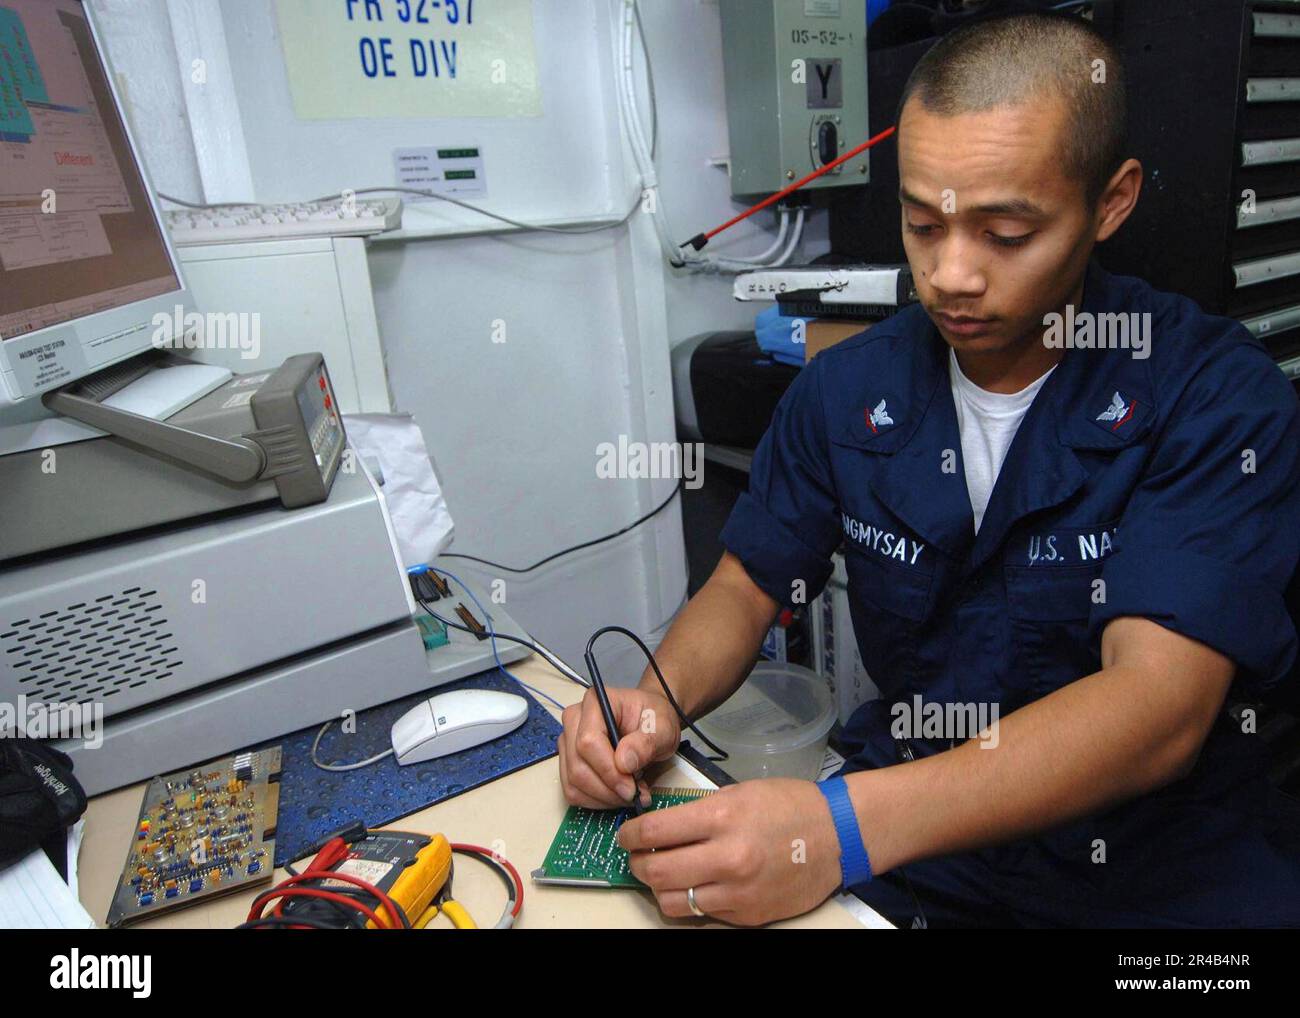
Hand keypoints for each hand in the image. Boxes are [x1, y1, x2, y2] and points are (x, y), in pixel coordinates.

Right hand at [558, 686, 679, 808]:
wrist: (650, 723)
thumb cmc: (654, 720)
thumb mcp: (663, 728)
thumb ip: (646, 742)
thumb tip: (623, 763)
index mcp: (595, 702)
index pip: (588, 742)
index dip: (608, 770)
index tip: (631, 788)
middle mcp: (574, 720)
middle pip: (577, 766)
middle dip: (607, 789)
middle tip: (635, 795)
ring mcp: (568, 742)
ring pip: (573, 783)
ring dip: (603, 798)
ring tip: (630, 794)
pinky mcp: (568, 762)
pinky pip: (573, 791)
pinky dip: (596, 801)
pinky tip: (617, 795)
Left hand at [617, 778, 842, 925]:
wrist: (838, 836)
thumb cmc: (790, 806)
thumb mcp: (740, 791)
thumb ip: (700, 810)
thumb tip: (663, 826)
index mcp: (723, 817)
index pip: (655, 831)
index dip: (631, 835)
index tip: (627, 835)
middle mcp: (727, 857)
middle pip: (656, 871)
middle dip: (638, 863)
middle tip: (639, 856)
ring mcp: (738, 891)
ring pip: (672, 901)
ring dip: (659, 888)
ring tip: (663, 875)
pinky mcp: (748, 915)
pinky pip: (703, 913)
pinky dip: (692, 901)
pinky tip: (698, 885)